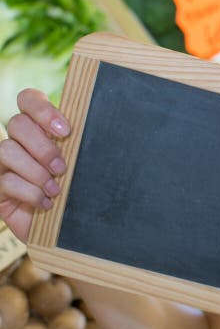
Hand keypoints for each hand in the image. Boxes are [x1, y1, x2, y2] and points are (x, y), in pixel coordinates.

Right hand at [0, 89, 70, 240]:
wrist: (65, 229)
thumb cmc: (77, 192)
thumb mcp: (81, 165)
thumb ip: (79, 145)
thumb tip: (101, 127)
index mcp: (40, 129)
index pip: (28, 99)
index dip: (42, 109)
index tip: (66, 131)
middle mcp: (18, 142)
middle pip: (16, 123)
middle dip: (42, 146)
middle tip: (62, 167)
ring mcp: (3, 164)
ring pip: (7, 150)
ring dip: (35, 171)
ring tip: (55, 189)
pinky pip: (6, 181)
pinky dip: (30, 193)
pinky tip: (46, 203)